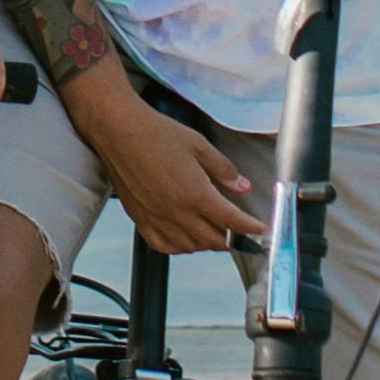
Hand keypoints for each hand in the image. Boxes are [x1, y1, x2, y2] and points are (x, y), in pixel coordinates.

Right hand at [77, 71, 254, 256]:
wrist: (119, 132)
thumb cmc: (156, 134)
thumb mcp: (199, 145)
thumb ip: (223, 170)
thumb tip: (241, 186)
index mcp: (195, 193)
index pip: (231, 221)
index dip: (249, 228)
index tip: (260, 230)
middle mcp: (177, 212)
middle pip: (212, 240)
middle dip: (231, 239)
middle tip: (240, 234)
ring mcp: (157, 218)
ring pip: (189, 246)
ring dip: (207, 244)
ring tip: (215, 234)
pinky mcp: (140, 219)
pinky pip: (163, 246)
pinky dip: (179, 247)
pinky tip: (185, 239)